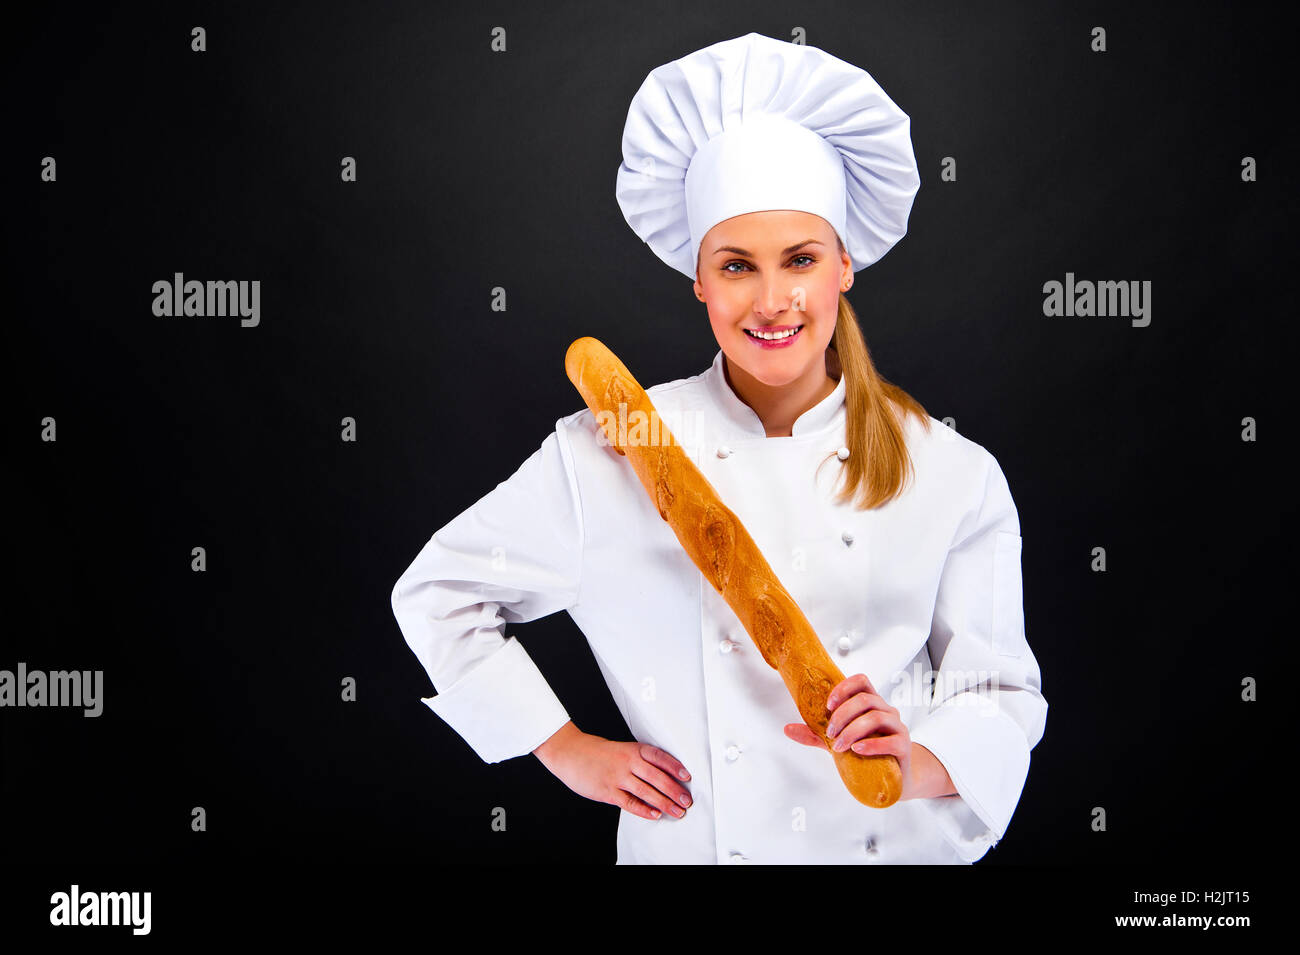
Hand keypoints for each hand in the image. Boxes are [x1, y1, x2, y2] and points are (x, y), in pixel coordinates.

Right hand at [533, 721, 692, 820]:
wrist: (569, 752)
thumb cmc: (596, 752)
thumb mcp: (621, 748)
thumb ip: (639, 760)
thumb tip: (662, 777)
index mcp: (633, 749)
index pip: (659, 757)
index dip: (675, 766)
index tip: (687, 776)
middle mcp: (627, 762)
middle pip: (657, 777)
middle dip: (675, 790)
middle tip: (687, 800)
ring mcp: (617, 777)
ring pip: (647, 792)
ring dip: (665, 803)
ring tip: (677, 811)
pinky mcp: (607, 791)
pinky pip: (630, 803)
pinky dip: (644, 810)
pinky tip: (655, 815)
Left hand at [783, 672, 915, 797]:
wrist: (895, 777)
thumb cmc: (867, 754)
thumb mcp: (838, 741)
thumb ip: (816, 734)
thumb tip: (787, 729)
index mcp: (871, 704)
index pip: (861, 681)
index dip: (843, 688)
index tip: (828, 705)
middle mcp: (887, 711)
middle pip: (864, 700)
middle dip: (842, 715)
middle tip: (830, 733)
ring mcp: (898, 727)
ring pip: (875, 717)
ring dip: (852, 731)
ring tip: (839, 746)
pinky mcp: (904, 746)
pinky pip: (890, 740)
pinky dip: (871, 744)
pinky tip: (857, 750)